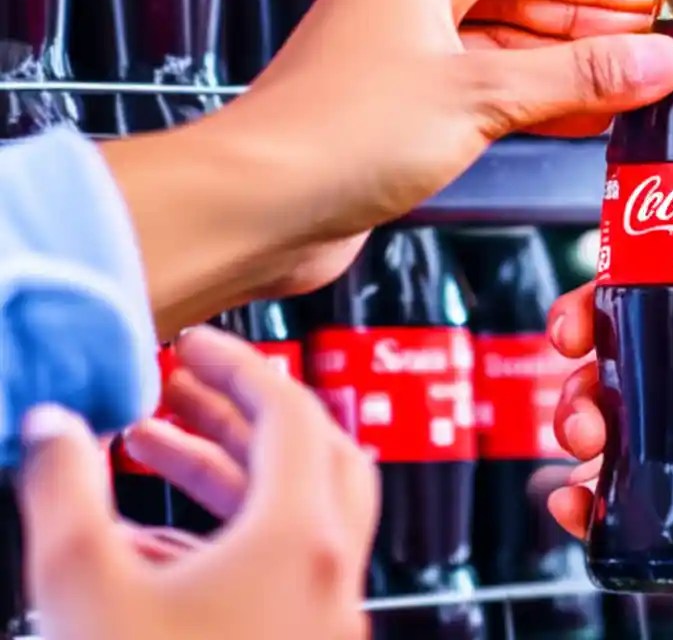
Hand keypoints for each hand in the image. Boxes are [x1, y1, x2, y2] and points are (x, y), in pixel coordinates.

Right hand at [19, 327, 378, 639]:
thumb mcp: (84, 588)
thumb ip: (67, 492)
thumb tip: (56, 431)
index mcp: (301, 540)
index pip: (291, 412)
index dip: (237, 365)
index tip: (194, 344)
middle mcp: (330, 571)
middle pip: (311, 454)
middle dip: (240, 411)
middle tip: (183, 388)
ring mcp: (328, 613)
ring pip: (296, 514)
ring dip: (228, 471)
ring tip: (148, 446)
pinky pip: (283, 567)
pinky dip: (231, 535)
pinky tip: (152, 538)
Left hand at [153, 0, 672, 304]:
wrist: (258, 207)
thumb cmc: (331, 132)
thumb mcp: (480, 95)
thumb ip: (577, 75)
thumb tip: (653, 61)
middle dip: (595, 20)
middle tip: (658, 41)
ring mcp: (407, 50)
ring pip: (511, 44)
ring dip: (572, 65)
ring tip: (635, 82)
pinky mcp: (406, 104)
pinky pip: (490, 89)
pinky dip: (539, 101)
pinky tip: (585, 118)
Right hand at [541, 284, 672, 628]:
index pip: (658, 316)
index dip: (605, 310)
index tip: (579, 318)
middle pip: (621, 383)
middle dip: (580, 384)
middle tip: (582, 398)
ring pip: (620, 447)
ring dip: (583, 440)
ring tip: (582, 441)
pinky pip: (647, 519)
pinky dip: (600, 515)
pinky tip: (581, 510)